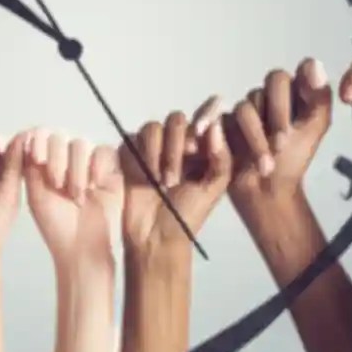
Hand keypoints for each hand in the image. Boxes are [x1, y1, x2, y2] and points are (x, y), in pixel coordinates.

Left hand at [24, 129, 123, 264]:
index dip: (39, 141)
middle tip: (57, 184)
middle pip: (60, 136)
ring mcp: (89, 160)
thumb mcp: (35, 193)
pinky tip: (94, 184)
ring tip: (76, 195)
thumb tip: (24, 136)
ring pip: (81, 143)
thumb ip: (28, 165)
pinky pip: (104, 151)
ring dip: (75, 168)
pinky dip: (97, 165)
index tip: (37, 158)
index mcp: (45, 159)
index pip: (41, 135)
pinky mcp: (110, 168)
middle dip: (56, 158)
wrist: (81, 246)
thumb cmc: (56, 224)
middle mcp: (67, 156)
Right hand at [122, 97, 231, 256]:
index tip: (200, 136)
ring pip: (153, 128)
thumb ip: (222, 158)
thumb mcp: (214, 189)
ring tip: (162, 182)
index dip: (203, 116)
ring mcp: (152, 146)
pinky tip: (146, 178)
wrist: (156, 237)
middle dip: (177, 146)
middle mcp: (177, 141)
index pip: (205, 115)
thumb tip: (215, 126)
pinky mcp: (130, 152)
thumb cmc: (189, 215)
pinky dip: (142, 156)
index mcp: (202, 146)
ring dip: (159, 154)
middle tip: (178, 172)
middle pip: (176, 119)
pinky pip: (132, 139)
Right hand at [227, 59, 332, 203]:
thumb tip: (313, 64)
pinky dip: (234, 141)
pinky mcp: (223, 122)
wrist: (265, 191)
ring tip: (266, 167)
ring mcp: (246, 107)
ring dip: (257, 138)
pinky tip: (238, 156)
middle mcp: (271, 94)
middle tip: (283, 142)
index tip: (306, 105)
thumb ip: (319, 98)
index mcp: (297, 93)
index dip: (304, 83)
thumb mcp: (314, 130)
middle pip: (275, 79)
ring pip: (248, 105)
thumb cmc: (293, 161)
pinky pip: (223, 121)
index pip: (302, 70)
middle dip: (280, 112)